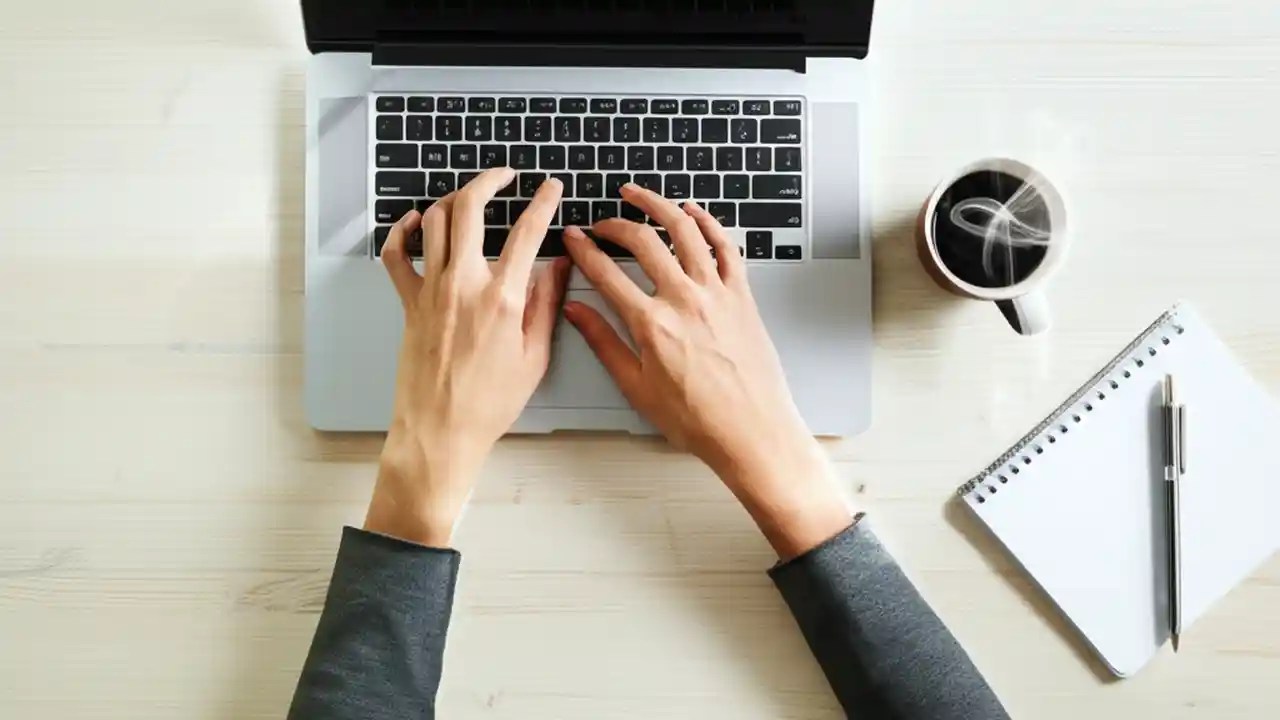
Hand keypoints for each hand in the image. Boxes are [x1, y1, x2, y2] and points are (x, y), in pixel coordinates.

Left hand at [367, 169, 570, 546]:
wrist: (439, 431)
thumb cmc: (489, 404)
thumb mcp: (534, 357)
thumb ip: (547, 304)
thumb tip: (559, 266)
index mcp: (502, 299)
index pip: (527, 233)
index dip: (542, 202)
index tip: (550, 187)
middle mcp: (463, 285)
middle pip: (470, 209)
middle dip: (490, 180)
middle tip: (505, 175)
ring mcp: (431, 291)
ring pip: (435, 222)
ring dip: (454, 200)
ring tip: (471, 198)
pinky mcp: (409, 304)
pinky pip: (398, 255)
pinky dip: (405, 230)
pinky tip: (418, 220)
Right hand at [562, 186, 850, 558]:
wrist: (752, 431)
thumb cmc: (698, 420)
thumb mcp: (637, 387)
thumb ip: (603, 343)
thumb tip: (576, 313)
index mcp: (652, 324)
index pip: (607, 273)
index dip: (584, 250)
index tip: (573, 238)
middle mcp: (684, 300)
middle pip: (643, 242)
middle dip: (615, 225)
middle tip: (601, 224)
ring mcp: (717, 293)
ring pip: (685, 231)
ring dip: (658, 205)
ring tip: (638, 196)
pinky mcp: (742, 296)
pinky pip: (725, 247)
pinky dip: (708, 223)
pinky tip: (692, 213)